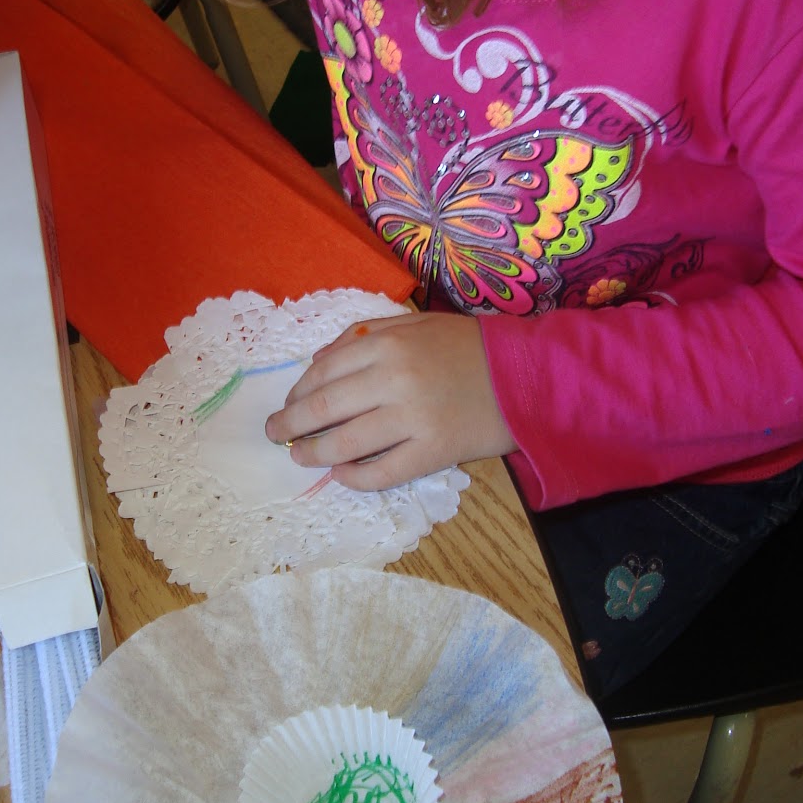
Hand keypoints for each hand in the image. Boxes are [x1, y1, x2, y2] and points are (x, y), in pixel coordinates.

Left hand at [264, 311, 516, 489]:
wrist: (526, 378)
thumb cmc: (467, 348)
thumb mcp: (415, 324)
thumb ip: (365, 335)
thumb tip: (317, 362)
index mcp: (386, 344)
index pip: (321, 373)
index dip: (297, 393)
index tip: (288, 405)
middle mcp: (393, 380)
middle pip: (323, 409)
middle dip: (290, 425)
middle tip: (276, 435)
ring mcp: (412, 420)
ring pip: (345, 445)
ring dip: (313, 454)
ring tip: (300, 457)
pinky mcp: (432, 454)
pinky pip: (381, 474)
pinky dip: (354, 479)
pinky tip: (341, 476)